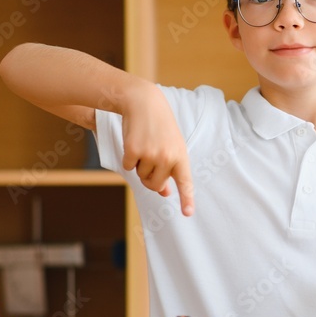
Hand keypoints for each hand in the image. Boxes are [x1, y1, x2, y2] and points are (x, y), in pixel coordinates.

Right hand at [120, 84, 194, 215]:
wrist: (144, 103)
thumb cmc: (160, 127)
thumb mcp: (171, 147)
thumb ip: (170, 170)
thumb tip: (165, 193)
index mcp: (181, 157)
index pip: (185, 182)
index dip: (187, 199)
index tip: (188, 213)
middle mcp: (167, 157)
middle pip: (155, 185)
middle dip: (150, 178)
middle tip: (150, 161)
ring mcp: (150, 154)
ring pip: (141, 176)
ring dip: (139, 165)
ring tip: (145, 145)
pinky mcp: (133, 150)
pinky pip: (128, 167)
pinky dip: (128, 159)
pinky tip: (134, 143)